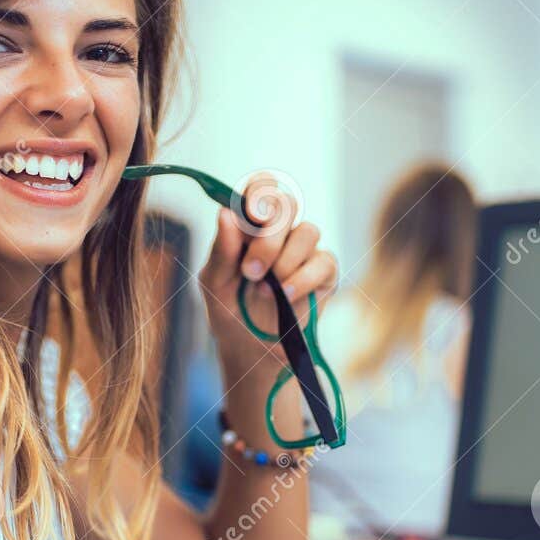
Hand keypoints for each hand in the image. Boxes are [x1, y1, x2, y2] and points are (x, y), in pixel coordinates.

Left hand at [198, 171, 337, 383]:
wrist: (250, 351)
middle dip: (268, 237)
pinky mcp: (324, 274)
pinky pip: (323, 261)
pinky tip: (286, 296)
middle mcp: (280, 232)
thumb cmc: (229, 311)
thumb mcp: (214, 283)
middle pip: (287, 205)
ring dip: (284, 260)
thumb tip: (225, 213)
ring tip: (266, 290)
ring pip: (308, 231)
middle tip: (251, 270)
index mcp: (251, 226)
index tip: (252, 214)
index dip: (261, 189)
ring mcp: (304, 251)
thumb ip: (221, 250)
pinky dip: (303, 278)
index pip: (262, 188)